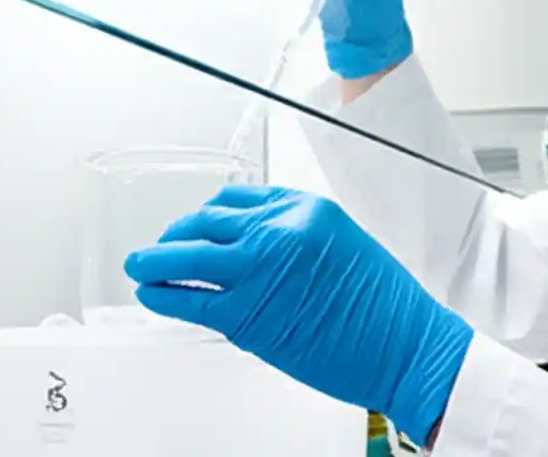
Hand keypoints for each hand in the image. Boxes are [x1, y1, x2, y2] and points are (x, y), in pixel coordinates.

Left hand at [124, 185, 470, 445]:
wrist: (407, 347)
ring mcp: (259, 271)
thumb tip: (254, 247)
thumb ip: (295, 239)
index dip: (207, 214)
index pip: (237, 199)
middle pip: (206, 221)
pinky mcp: (247, 315)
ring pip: (186, 256)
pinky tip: (151, 295)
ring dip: (154, 260)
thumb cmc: (385, 308)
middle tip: (162, 244)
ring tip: (140, 265)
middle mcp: (278, 231)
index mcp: (304, 208)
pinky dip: (162, 296)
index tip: (196, 223)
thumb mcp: (343, 246)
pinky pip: (188, 300)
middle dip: (177, 233)